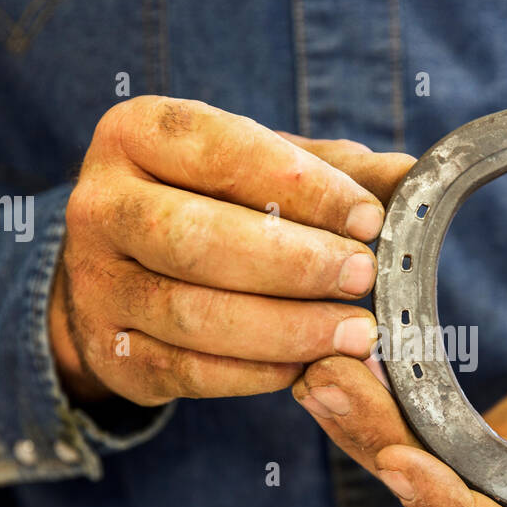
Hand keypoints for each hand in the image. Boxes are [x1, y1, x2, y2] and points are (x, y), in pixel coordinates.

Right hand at [48, 96, 412, 404]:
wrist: (126, 267)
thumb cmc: (212, 202)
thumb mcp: (265, 168)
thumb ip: (336, 171)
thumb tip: (411, 179)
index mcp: (137, 134)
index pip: (223, 152)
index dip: (304, 188)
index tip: (370, 219)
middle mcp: (98, 204)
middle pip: (198, 239)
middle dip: (294, 264)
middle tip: (364, 278)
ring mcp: (95, 283)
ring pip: (193, 314)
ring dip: (285, 328)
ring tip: (355, 333)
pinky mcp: (108, 350)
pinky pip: (186, 371)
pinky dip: (253, 373)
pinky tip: (305, 365)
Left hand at [293, 287, 506, 506]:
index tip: (404, 463)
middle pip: (449, 501)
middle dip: (383, 453)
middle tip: (328, 386)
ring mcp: (501, 477)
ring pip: (416, 471)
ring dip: (359, 429)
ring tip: (311, 370)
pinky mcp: (471, 446)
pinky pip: (410, 439)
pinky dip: (367, 410)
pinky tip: (325, 362)